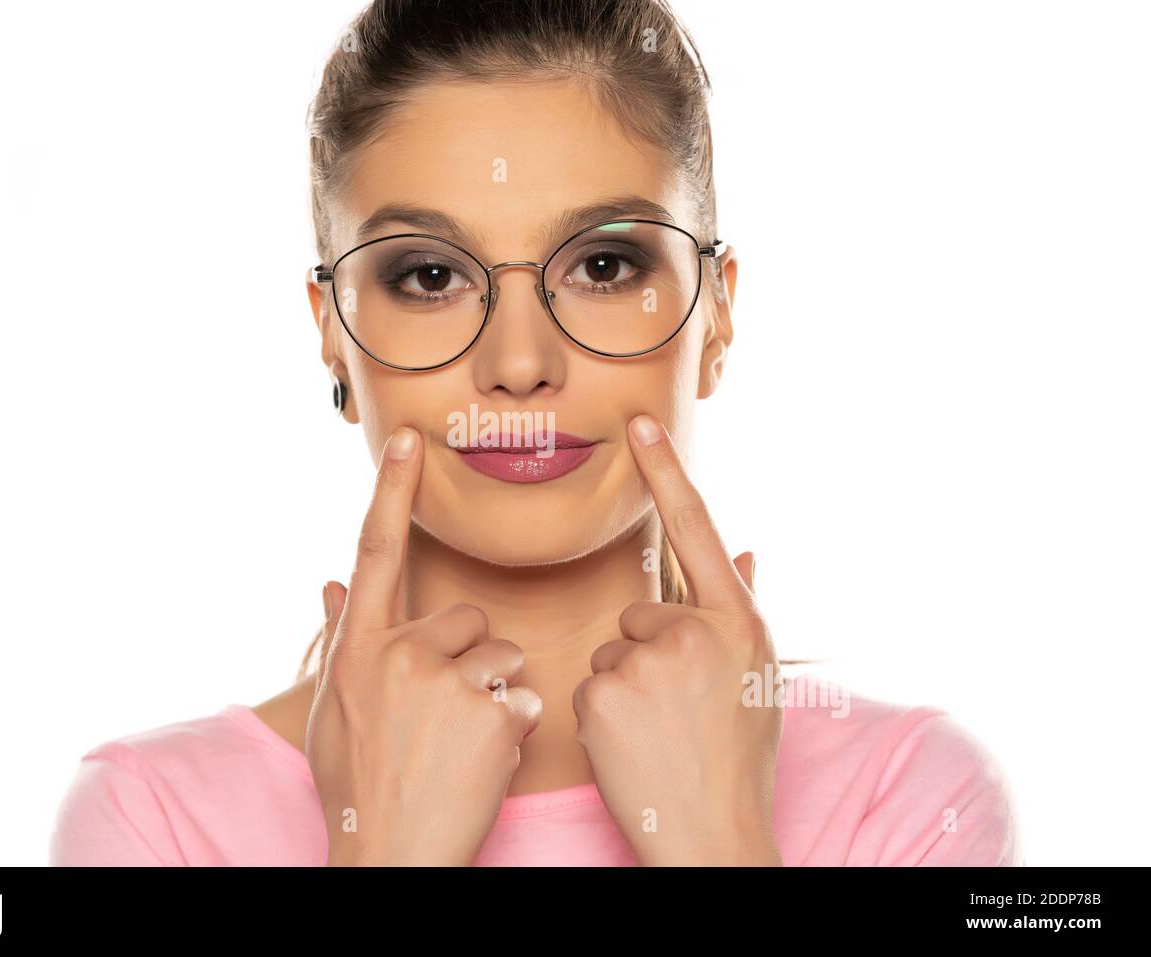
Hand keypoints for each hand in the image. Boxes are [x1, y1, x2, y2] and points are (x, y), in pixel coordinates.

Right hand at [306, 426, 542, 865]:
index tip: (408, 440)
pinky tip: (484, 761)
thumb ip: (341, 638)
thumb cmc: (358, 784)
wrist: (391, 854)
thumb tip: (332, 582)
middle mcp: (398, 655)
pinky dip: (515, 727)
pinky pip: (525, 697)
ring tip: (463, 744)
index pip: (376, 551)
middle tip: (448, 715)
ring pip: (503, 656)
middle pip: (468, 617)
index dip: (391, 491)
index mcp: (359, 649)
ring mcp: (446, 684)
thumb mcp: (334, 710)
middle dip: (470, 658)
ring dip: (496, 695)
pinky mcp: (491, 714)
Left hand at [571, 414, 782, 865]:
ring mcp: (646, 662)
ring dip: (624, 684)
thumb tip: (748, 549)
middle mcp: (694, 632)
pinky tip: (630, 743)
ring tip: (656, 731)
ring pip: (611, 648)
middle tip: (675, 709)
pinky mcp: (603, 693)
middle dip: (646, 652)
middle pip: (640, 612)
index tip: (638, 422)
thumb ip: (743, 607)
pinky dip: (600, 711)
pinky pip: (587, 681)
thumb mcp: (758, 678)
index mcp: (737, 623)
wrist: (712, 834)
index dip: (666, 472)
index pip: (694, 529)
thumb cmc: (738, 757)